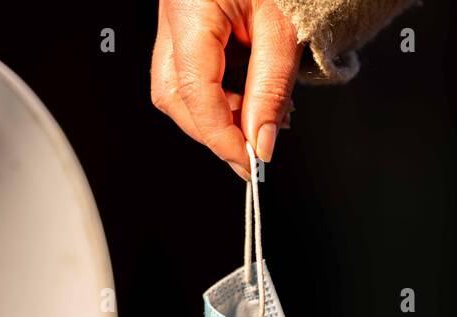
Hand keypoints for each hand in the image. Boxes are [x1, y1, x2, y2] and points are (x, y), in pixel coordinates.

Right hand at [151, 0, 299, 178]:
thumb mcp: (284, 27)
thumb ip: (271, 88)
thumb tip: (262, 141)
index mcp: (189, 9)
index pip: (194, 91)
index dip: (221, 135)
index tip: (251, 161)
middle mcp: (172, 15)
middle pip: (175, 95)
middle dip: (214, 128)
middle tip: (255, 148)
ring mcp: (175, 19)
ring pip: (179, 87)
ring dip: (218, 112)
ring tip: (260, 117)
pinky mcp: (188, 23)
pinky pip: (194, 69)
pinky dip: (222, 92)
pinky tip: (251, 95)